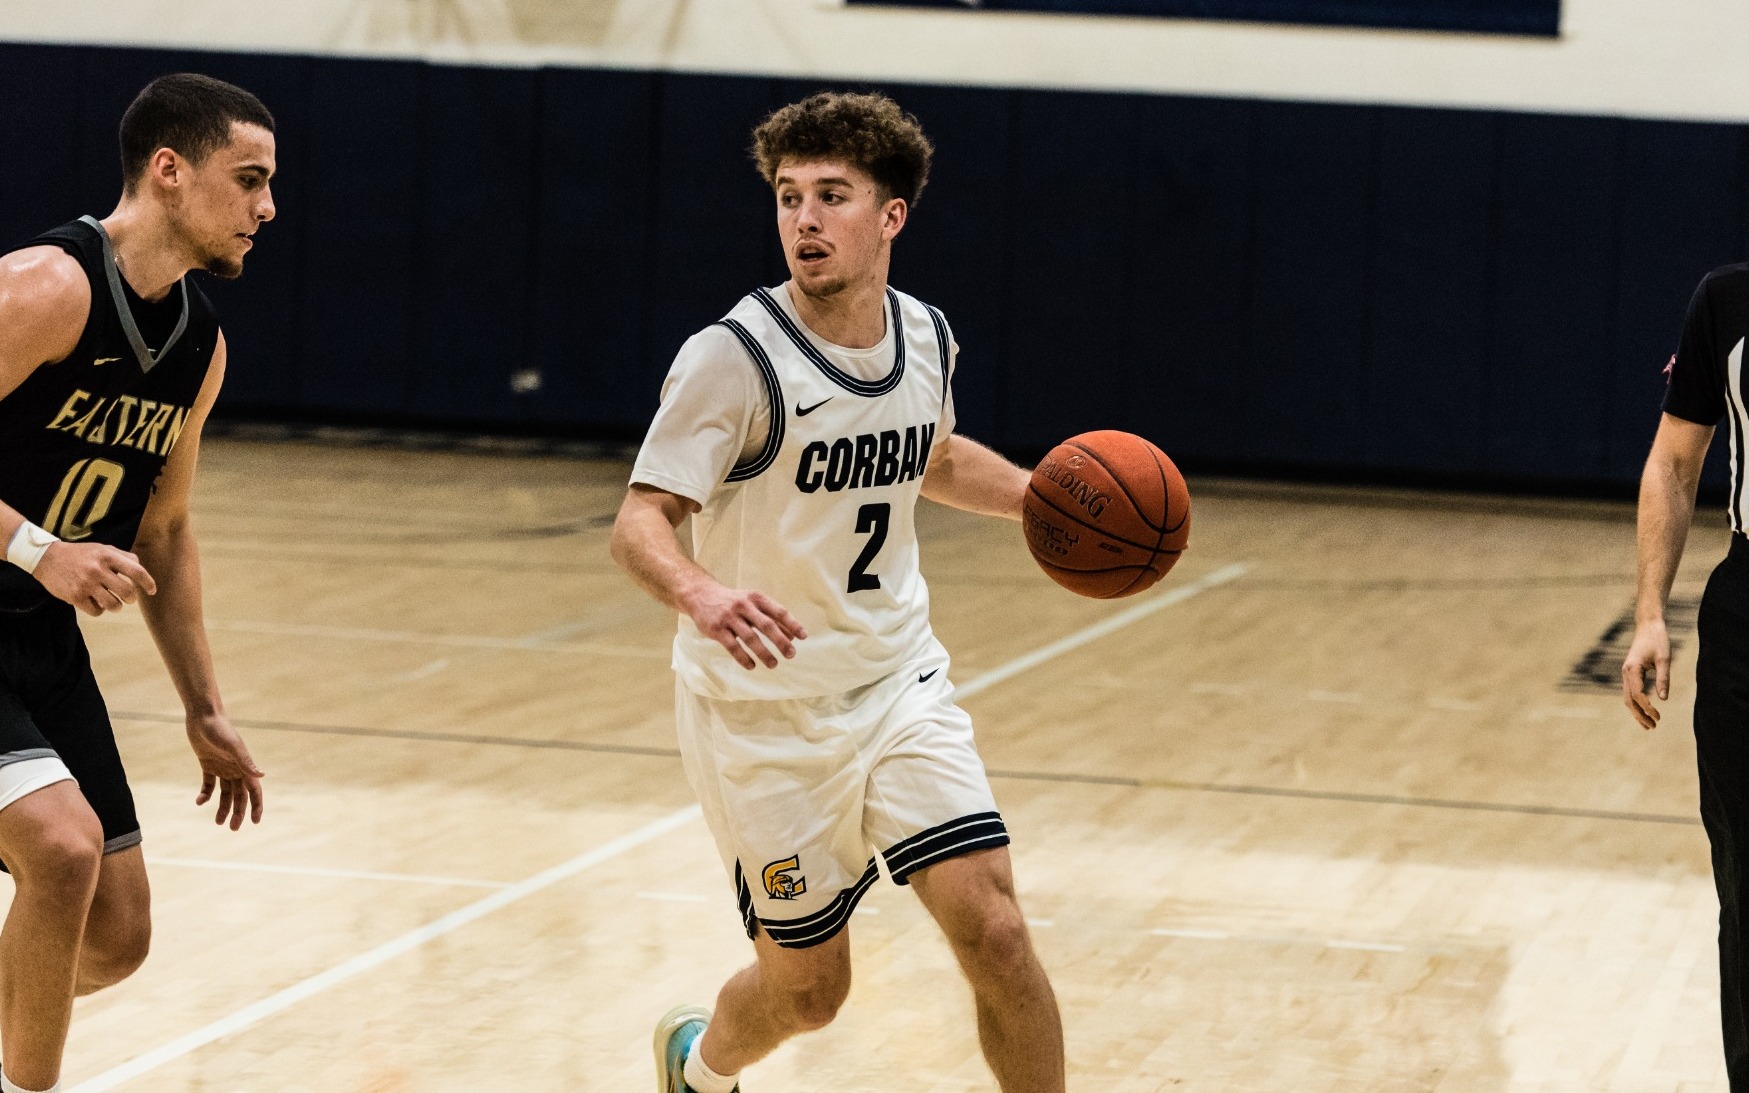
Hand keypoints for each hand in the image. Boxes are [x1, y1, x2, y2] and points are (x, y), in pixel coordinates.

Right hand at [32, 542, 156, 616]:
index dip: (148, 583)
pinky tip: (96, 603)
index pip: (136, 571)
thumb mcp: (102, 548)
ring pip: (114, 605)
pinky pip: (97, 611)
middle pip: (127, 592)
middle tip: (128, 598)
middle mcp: (98, 569)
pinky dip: (100, 610)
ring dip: (116, 606)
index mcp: (107, 556)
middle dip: (131, 598)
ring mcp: (86, 584)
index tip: (152, 591)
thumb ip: (123, 557)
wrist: (47, 558)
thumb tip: (140, 569)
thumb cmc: (81, 554)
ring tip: (113, 602)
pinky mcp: (75, 596)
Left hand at [186, 712, 264, 829]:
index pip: (254, 790)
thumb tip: (262, 776)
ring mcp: (222, 767)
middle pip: (240, 796)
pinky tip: (199, 802)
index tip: (255, 822)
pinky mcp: (208, 764)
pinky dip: (205, 794)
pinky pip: (209, 784)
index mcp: (244, 766)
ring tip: (218, 822)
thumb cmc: (219, 729)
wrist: (202, 716)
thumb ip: (246, 762)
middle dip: (238, 812)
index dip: (256, 806)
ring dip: (223, 807)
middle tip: (233, 828)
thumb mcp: (232, 746)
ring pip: (225, 793)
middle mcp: (235, 768)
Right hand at [681, 581, 807, 669]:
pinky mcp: (717, 629)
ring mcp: (729, 617)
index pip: (778, 611)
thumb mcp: (752, 603)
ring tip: (773, 665)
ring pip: (750, 638)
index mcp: (756, 598)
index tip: (803, 637)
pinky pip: (732, 646)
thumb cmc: (733, 601)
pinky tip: (752, 666)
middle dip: (780, 641)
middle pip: (766, 625)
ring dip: (764, 653)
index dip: (792, 624)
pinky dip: (743, 658)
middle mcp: (744, 605)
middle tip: (791, 655)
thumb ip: (771, 618)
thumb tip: (793, 636)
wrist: (701, 595)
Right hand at [1622, 619, 1670, 730]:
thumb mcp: (1664, 659)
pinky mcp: (1630, 673)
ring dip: (1637, 712)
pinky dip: (1636, 704)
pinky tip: (1644, 711)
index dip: (1648, 708)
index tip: (1659, 716)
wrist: (1648, 625)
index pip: (1638, 694)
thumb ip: (1663, 679)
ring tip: (1648, 725)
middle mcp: (1626, 673)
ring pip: (1628, 698)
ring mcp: (1626, 673)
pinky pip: (1630, 692)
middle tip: (1652, 727)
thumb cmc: (1658, 640)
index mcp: (1632, 669)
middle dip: (1639, 715)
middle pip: (1629, 700)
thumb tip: (1662, 699)